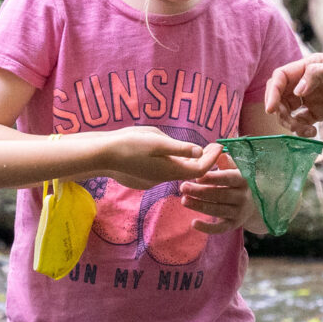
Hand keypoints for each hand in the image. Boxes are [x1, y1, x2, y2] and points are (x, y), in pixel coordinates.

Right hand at [98, 127, 220, 187]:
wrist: (101, 155)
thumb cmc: (128, 144)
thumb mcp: (157, 141)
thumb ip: (180, 148)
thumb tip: (201, 151)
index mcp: (170, 169)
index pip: (201, 168)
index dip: (213, 158)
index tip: (221, 145)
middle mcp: (163, 178)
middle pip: (191, 172)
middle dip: (205, 160)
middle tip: (213, 146)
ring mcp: (152, 180)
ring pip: (177, 172)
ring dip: (189, 161)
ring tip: (197, 149)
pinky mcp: (143, 178)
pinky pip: (165, 172)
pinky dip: (176, 163)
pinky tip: (172, 154)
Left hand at [178, 156, 260, 234]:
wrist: (253, 202)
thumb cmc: (235, 180)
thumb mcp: (234, 168)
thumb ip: (224, 160)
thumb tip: (217, 148)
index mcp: (243, 180)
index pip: (227, 178)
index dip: (213, 178)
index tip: (197, 175)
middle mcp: (243, 197)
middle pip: (220, 195)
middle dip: (200, 191)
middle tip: (183, 187)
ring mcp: (238, 212)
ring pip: (217, 210)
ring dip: (199, 206)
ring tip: (183, 200)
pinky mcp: (233, 225)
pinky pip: (220, 228)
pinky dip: (207, 228)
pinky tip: (193, 223)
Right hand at [264, 54, 322, 134]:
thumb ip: (318, 75)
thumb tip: (297, 90)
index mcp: (310, 66)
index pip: (281, 77)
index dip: (272, 92)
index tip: (271, 109)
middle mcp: (309, 81)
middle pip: (281, 95)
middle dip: (279, 110)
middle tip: (290, 123)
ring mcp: (315, 98)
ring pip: (289, 111)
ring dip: (290, 123)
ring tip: (304, 130)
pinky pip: (302, 122)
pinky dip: (301, 130)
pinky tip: (312, 134)